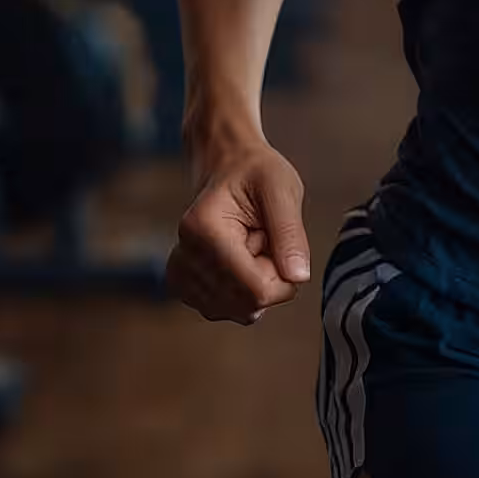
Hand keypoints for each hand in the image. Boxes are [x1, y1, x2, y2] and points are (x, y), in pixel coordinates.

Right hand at [166, 140, 312, 325]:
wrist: (226, 167)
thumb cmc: (256, 172)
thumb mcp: (282, 189)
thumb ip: (290, 233)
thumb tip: (298, 277)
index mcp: (203, 230)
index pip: (255, 289)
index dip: (284, 277)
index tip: (281, 243)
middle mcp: (184, 258)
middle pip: (247, 304)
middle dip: (269, 276)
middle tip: (263, 236)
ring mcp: (180, 276)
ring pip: (238, 310)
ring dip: (256, 281)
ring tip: (251, 242)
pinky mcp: (184, 287)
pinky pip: (227, 308)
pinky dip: (242, 289)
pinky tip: (239, 257)